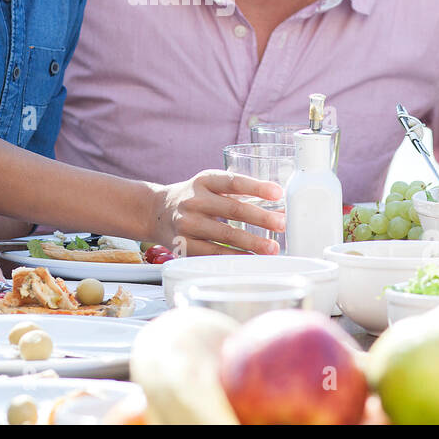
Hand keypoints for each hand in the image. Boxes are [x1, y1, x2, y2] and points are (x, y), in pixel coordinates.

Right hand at [151, 171, 285, 256]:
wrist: (156, 211)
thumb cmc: (194, 198)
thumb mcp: (210, 186)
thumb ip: (238, 193)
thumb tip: (278, 206)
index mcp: (205, 180)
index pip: (233, 181)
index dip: (256, 187)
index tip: (278, 193)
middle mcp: (194, 200)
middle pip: (232, 209)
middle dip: (261, 218)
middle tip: (281, 224)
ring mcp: (187, 223)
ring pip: (224, 235)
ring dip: (252, 243)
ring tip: (272, 247)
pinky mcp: (184, 245)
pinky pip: (213, 253)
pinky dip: (234, 257)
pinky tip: (250, 259)